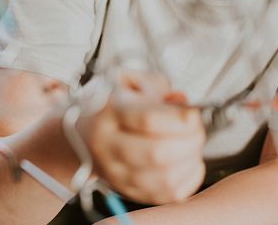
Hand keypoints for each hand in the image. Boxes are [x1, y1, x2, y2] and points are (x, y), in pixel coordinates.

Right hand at [77, 73, 205, 204]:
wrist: (79, 135)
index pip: (148, 120)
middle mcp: (108, 146)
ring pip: (162, 179)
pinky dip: (187, 181)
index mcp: (108, 112)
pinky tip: (190, 164)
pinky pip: (164, 195)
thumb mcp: (128, 82)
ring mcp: (115, 172)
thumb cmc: (110, 105)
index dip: (180, 118)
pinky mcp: (125, 190)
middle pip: (157, 153)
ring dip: (190, 162)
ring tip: (193, 146)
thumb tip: (181, 101)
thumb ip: (157, 87)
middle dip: (190, 141)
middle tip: (198, 130)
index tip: (194, 114)